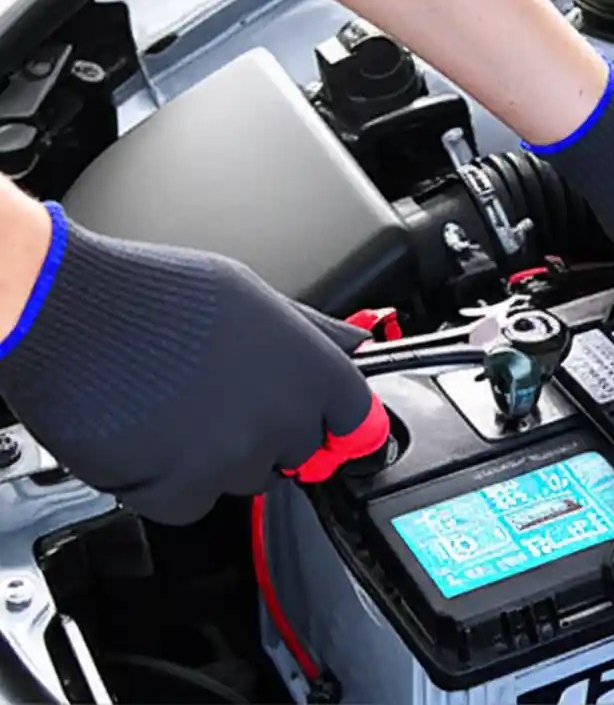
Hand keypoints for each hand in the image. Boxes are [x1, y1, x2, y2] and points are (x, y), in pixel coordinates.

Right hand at [0, 204, 385, 524]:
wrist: (68, 311)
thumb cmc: (154, 294)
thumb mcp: (251, 295)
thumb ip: (312, 331)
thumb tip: (360, 341)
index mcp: (310, 369)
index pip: (358, 421)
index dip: (338, 423)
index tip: (326, 425)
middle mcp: (281, 418)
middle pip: (300, 454)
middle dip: (271, 434)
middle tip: (224, 400)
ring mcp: (233, 459)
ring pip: (245, 480)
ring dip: (218, 458)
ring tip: (178, 409)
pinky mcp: (180, 491)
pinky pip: (192, 505)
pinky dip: (171, 483)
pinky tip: (152, 437)